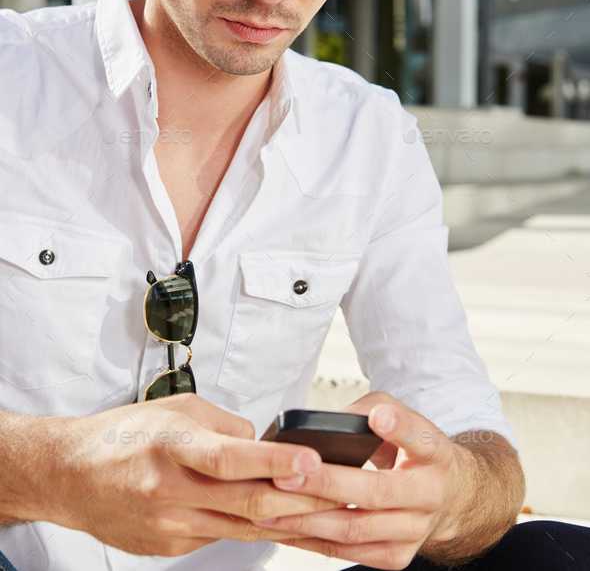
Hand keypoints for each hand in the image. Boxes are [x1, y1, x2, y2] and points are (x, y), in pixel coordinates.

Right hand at [23, 395, 339, 556]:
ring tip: (334, 512)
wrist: (70, 476)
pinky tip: (285, 521)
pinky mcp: (171, 547)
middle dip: (302, 500)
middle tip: (347, 494)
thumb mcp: (176, 409)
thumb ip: (225, 427)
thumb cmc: (123, 434)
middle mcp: (169, 490)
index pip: (227, 456)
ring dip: (290, 521)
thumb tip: (266, 447)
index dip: (272, 462)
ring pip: (243, 527)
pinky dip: (256, 528)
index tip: (311, 460)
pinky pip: (223, 536)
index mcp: (170, 445)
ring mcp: (170, 526)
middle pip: (246, 502)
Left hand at [261, 392, 465, 569]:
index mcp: (434, 453)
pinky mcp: (397, 556)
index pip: (420, 438)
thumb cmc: (407, 448)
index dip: (399, 428)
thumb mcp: (396, 417)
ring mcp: (415, 530)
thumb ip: (363, 414)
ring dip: (308, 520)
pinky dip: (312, 542)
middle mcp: (430, 494)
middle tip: (287, 476)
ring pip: (356, 529)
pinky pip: (349, 552)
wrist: (442, 494)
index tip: (378, 417)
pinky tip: (285, 528)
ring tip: (271, 507)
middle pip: (376, 491)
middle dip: (326, 484)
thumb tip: (316, 426)